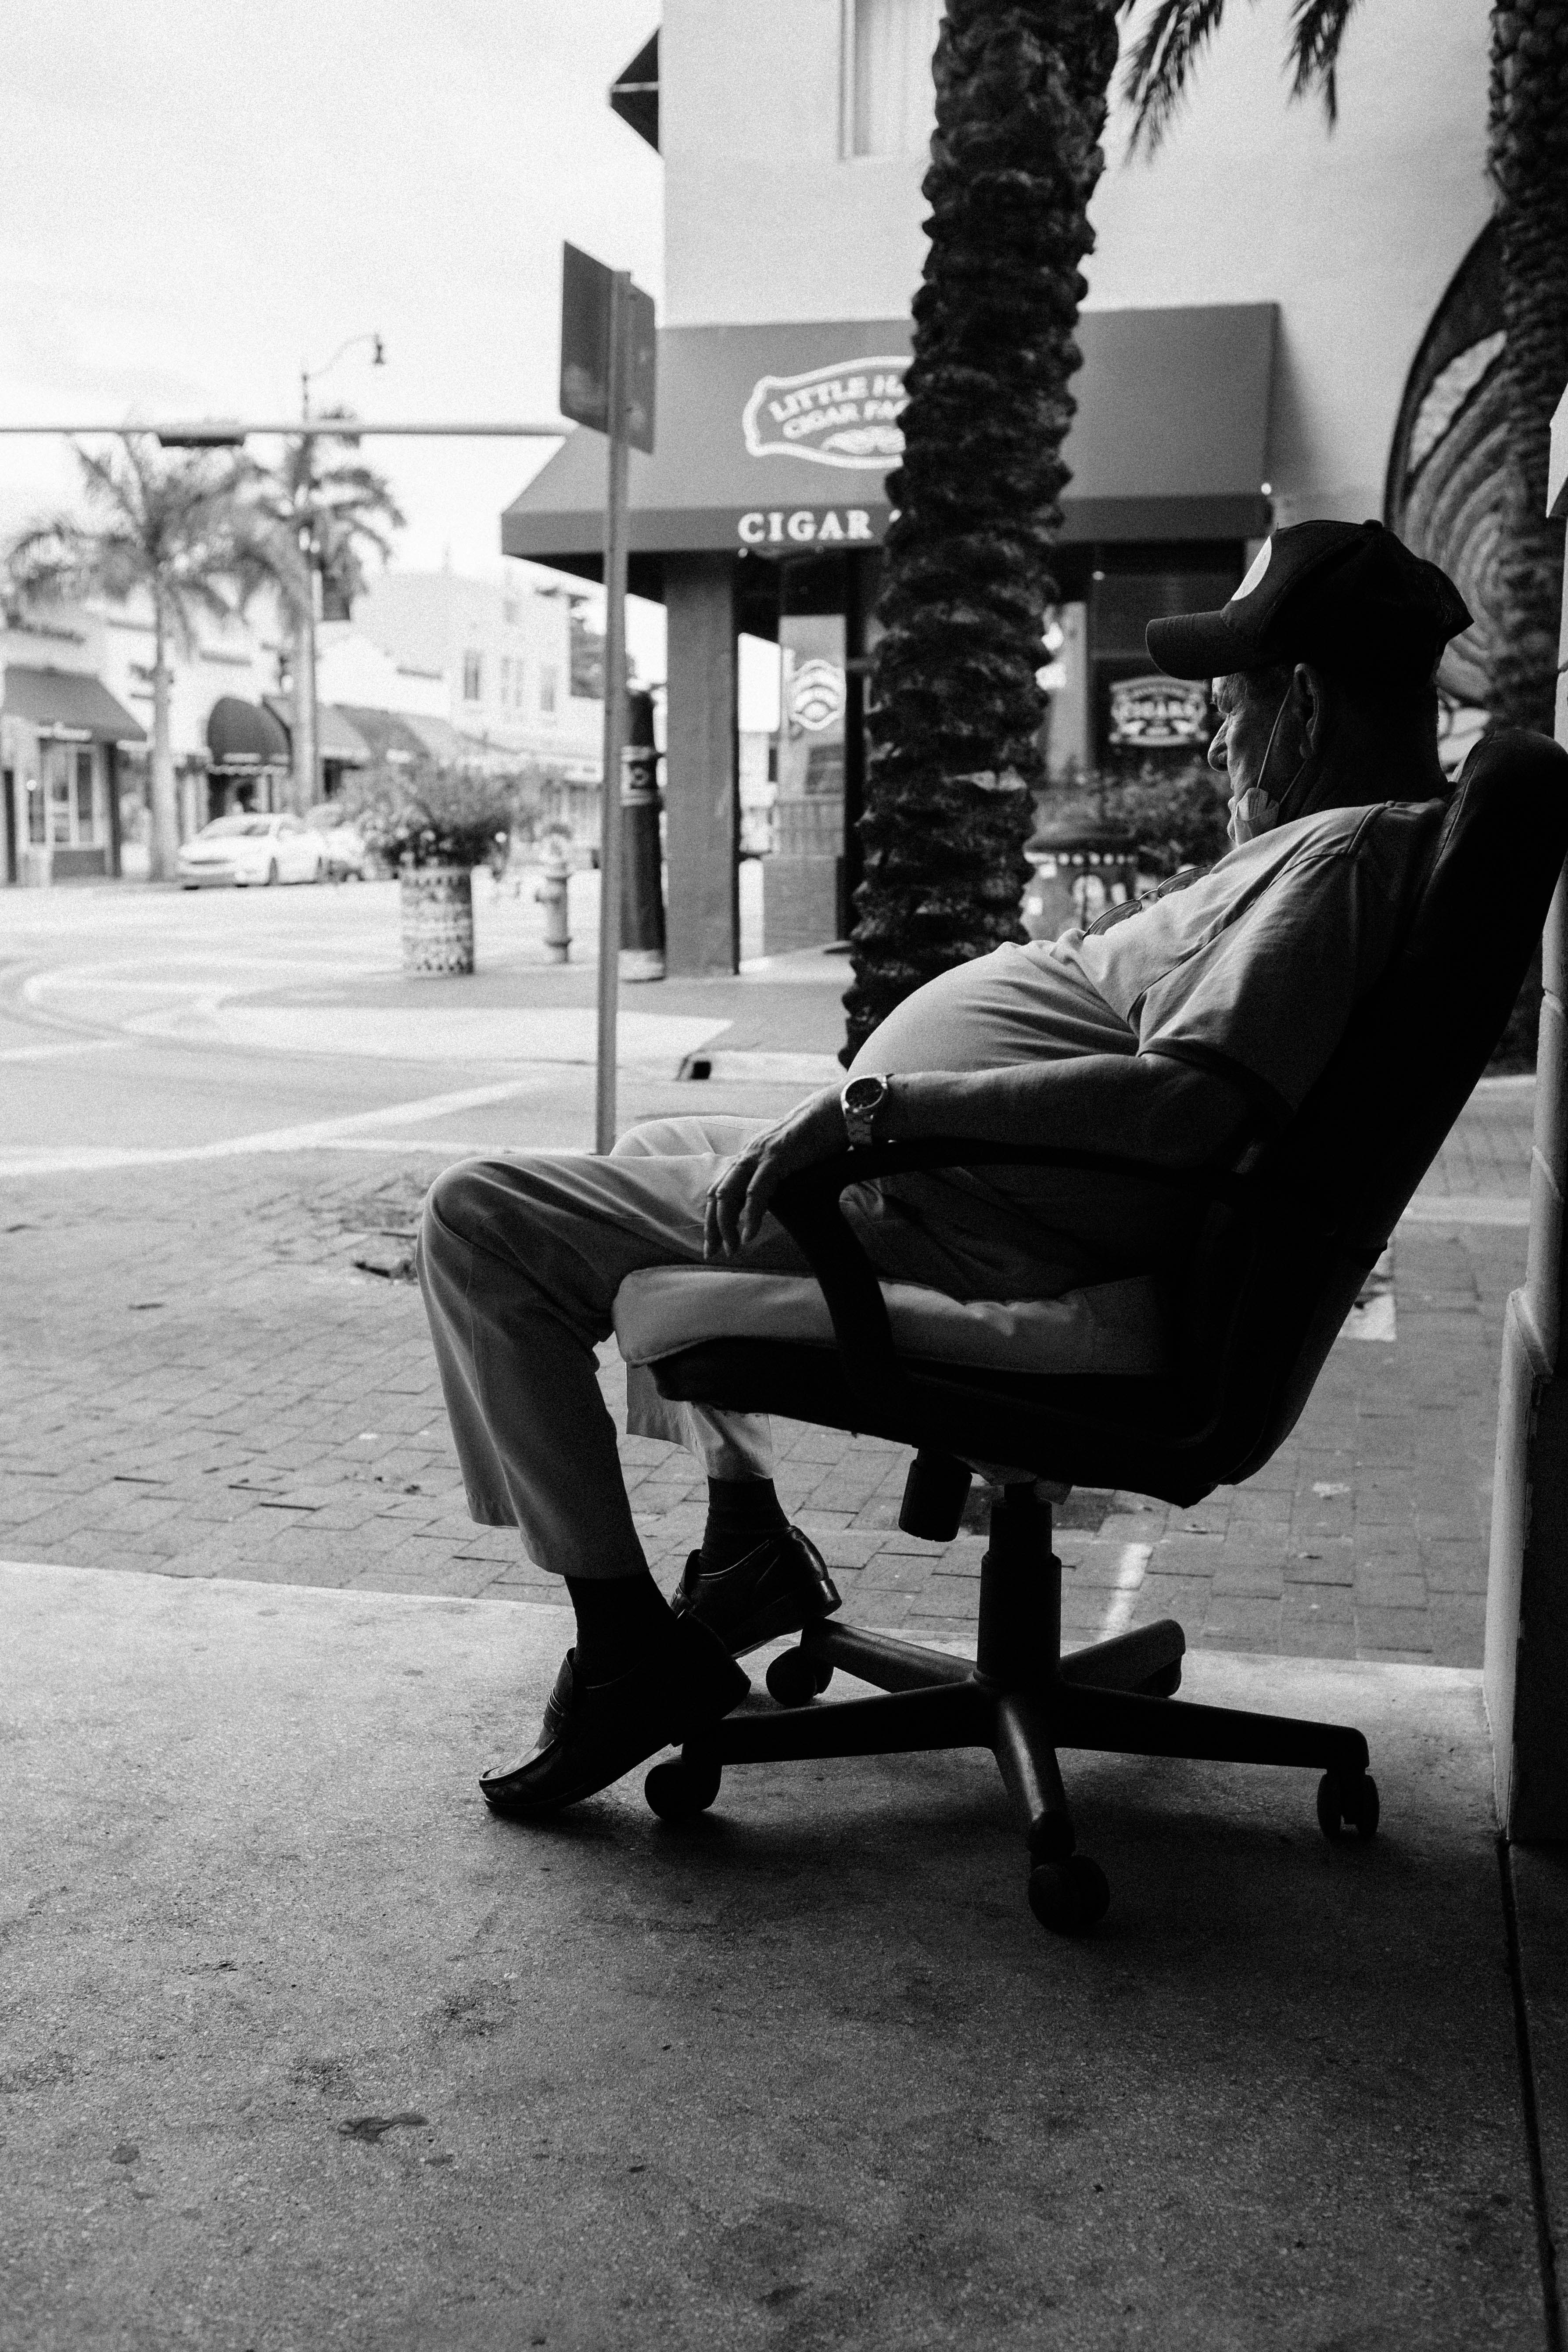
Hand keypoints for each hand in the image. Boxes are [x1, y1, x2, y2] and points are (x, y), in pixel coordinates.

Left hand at [703, 1086, 848, 1258]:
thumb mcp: (788, 1161)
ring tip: (732, 1249)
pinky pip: (756, 1192)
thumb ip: (775, 1176)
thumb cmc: (817, 1138)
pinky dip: (750, 1216)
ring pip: (729, 1195)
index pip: (720, 1191)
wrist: (834, 1112)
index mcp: (748, 1158)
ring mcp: (759, 1156)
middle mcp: (747, 1156)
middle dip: (712, 1227)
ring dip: (726, 1225)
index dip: (713, 1218)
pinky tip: (749, 1236)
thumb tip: (774, 1199)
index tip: (714, 1243)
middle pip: (717, 1196)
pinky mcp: (775, 1158)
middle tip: (713, 1253)